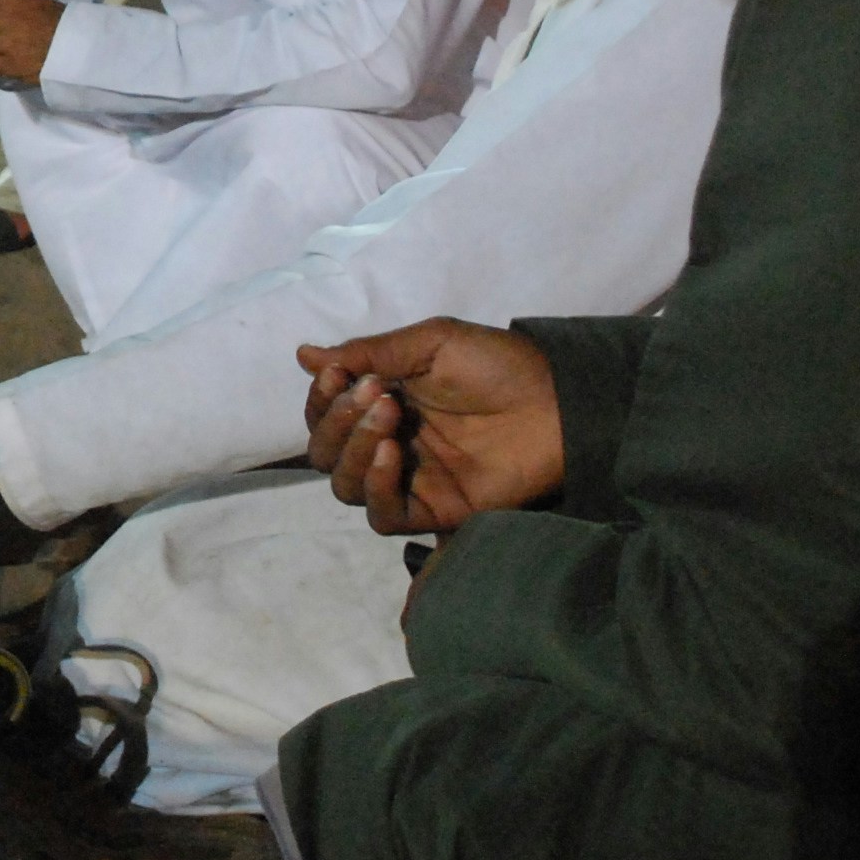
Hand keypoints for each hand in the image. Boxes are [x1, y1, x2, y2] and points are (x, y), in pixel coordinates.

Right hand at [295, 319, 562, 535]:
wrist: (555, 401)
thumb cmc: (498, 366)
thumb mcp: (431, 343)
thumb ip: (370, 352)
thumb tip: (303, 354)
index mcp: (383, 403)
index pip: (325, 415)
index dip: (320, 399)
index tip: (339, 374)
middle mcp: (386, 443)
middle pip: (325, 453)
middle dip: (335, 422)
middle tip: (375, 395)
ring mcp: (408, 479)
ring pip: (345, 486)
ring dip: (351, 450)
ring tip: (388, 418)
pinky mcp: (433, 510)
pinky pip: (383, 516)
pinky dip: (375, 487)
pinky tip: (389, 456)